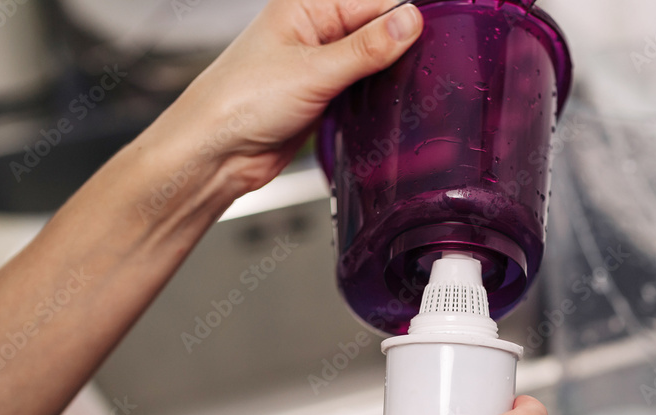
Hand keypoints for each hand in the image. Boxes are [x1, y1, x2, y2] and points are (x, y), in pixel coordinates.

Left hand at [0, 0, 422, 414]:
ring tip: (418, 91)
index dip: (407, 18)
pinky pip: (359, 95)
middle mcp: (309, 35)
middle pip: (374, 32)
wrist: (212, 158)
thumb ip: (368, 46)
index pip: (372, 2)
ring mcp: (315, 70)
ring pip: (370, 66)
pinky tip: (393, 110)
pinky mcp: (318, 103)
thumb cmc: (237, 105)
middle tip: (437, 66)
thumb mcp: (313, 69)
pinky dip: (376, 102)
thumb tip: (410, 19)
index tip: (443, 34)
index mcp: (303, 9)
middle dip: (401, 49)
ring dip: (389, 78)